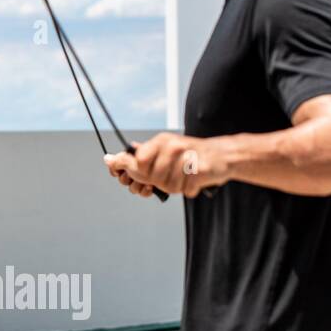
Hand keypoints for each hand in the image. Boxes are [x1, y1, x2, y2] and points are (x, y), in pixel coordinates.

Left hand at [103, 133, 228, 198]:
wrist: (221, 155)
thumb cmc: (188, 154)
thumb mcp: (164, 147)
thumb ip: (140, 154)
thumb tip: (109, 160)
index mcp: (161, 141)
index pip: (139, 161)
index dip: (139, 173)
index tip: (143, 175)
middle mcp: (173, 146)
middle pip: (154, 177)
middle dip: (159, 183)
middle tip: (170, 176)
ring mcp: (188, 157)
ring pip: (170, 186)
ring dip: (176, 187)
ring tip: (183, 178)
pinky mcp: (202, 170)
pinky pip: (186, 190)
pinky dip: (189, 190)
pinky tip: (194, 181)